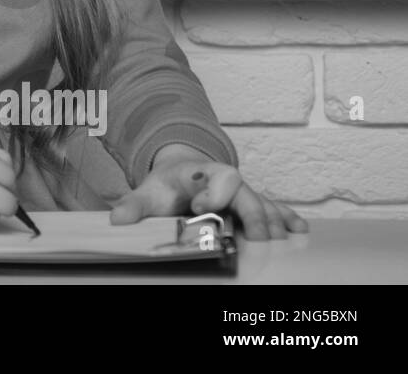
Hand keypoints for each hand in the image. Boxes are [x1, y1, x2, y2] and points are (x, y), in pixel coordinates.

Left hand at [109, 144, 308, 239]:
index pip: (222, 177)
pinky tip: (300, 230)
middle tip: (257, 241)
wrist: (181, 174)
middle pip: (250, 195)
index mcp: (206, 173)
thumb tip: (117, 219)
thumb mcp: (148, 191)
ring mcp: (243, 194)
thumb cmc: (166, 185)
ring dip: (275, 224)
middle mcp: (230, 182)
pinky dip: (287, 219)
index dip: (215, 194)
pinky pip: (274, 209)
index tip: (200, 210)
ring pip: (265, 206)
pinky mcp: (251, 206)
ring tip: (283, 244)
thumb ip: (134, 204)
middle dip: (255, 217)